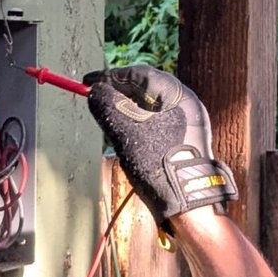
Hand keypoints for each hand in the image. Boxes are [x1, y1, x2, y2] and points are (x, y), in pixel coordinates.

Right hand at [83, 64, 236, 229]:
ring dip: (128, 107)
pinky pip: (159, 118)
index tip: (88, 81)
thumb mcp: (126, 133)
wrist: (188, 202)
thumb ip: (108, 106)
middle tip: (97, 98)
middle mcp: (187, 102)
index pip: (138, 74)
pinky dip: (140, 120)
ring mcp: (189, 119)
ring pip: (151, 104)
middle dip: (119, 92)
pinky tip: (128, 133)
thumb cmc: (158, 163)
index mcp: (177, 94)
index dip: (110, 76)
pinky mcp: (186, 135)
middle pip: (146, 87)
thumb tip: (94, 89)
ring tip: (110, 118)